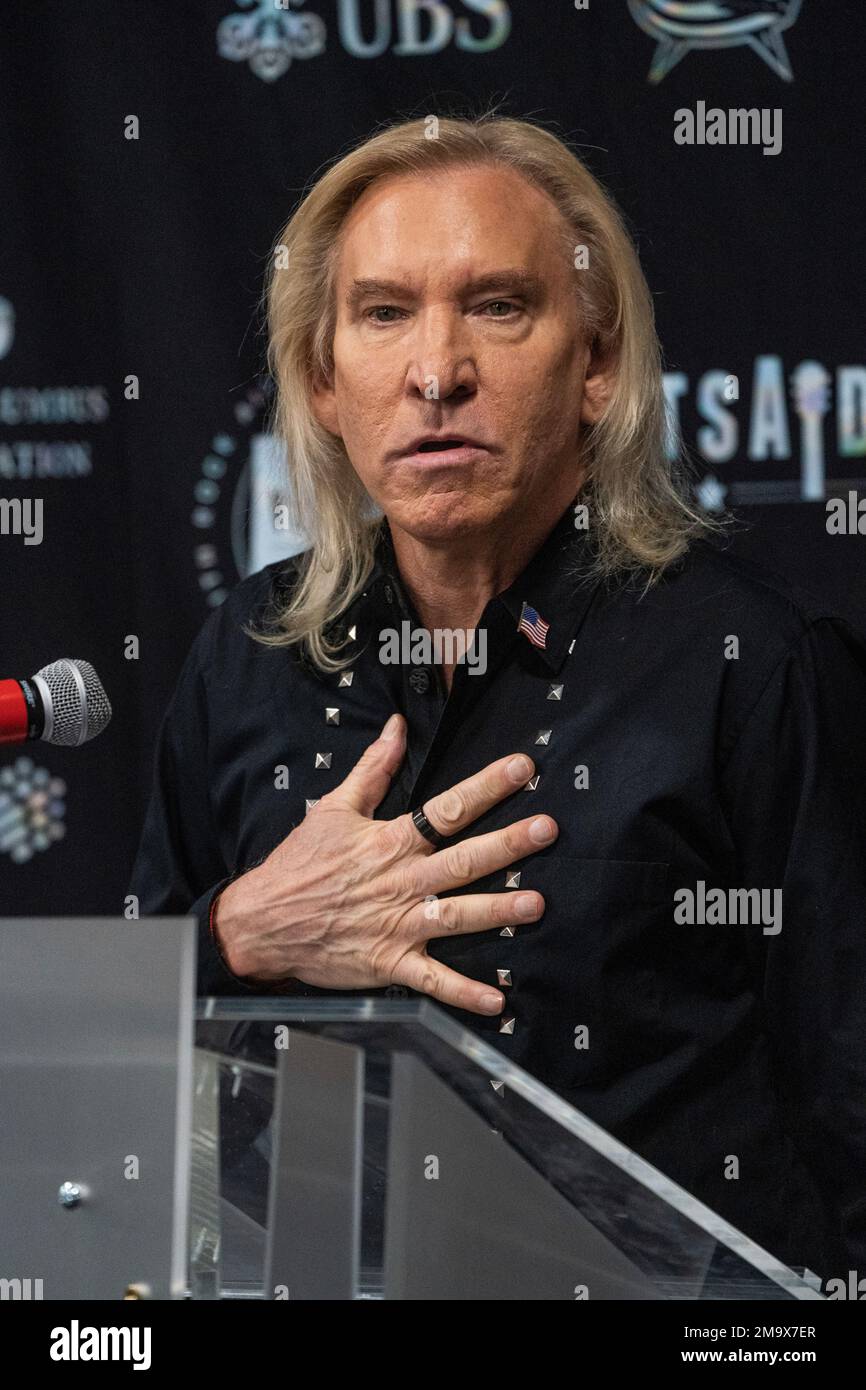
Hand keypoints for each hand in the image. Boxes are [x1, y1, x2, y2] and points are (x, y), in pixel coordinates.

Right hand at [213, 712, 557, 1014]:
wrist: (260, 922)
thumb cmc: (298, 865)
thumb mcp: (333, 808)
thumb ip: (373, 769)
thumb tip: (397, 727)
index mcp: (390, 842)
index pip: (446, 809)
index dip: (486, 787)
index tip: (523, 769)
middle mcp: (400, 882)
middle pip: (462, 859)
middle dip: (507, 844)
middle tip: (547, 830)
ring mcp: (397, 925)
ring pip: (456, 915)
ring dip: (497, 911)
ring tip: (537, 904)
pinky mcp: (389, 962)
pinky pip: (432, 980)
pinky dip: (463, 993)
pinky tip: (497, 1001)